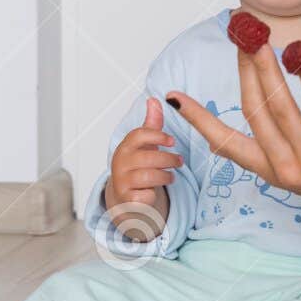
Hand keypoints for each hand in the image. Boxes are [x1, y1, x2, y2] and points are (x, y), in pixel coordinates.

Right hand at [104, 97, 182, 211]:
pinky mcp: (127, 200)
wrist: (125, 197)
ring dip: (166, 176)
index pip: (138, 135)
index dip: (157, 136)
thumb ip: (151, 125)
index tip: (172, 141)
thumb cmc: (138, 167)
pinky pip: (145, 196)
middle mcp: (120, 163)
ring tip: (171, 176)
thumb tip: (154, 99)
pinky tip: (155, 191)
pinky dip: (153, 194)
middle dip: (169, 159)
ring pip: (149, 176)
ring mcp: (122, 182)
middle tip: (179, 161)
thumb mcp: (144, 146)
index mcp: (125, 147)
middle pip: (148, 157)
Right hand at [165, 42, 300, 227]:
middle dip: (242, 70)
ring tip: (259, 39)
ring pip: (279, 108)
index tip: (173, 98)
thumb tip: (261, 106)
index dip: (197, 120)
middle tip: (238, 38)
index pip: (224, 143)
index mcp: (272, 171)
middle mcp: (285, 168)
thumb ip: (281, 144)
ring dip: (266, 69)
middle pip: (252, 112)